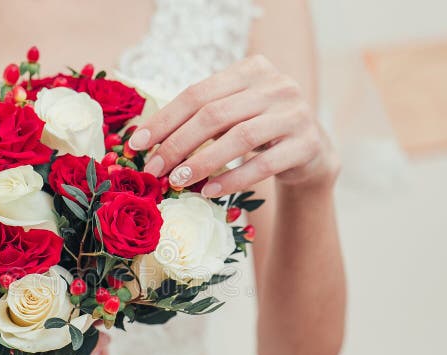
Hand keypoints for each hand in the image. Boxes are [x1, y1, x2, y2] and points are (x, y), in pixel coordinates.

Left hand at [128, 55, 339, 195]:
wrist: (311, 154)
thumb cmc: (258, 133)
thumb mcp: (231, 116)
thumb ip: (198, 120)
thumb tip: (145, 142)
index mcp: (251, 70)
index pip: (196, 93)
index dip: (164, 120)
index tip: (136, 144)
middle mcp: (276, 85)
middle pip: (214, 114)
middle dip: (177, 144)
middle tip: (154, 168)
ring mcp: (295, 113)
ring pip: (238, 137)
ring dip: (202, 162)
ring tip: (177, 181)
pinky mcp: (307, 144)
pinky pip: (263, 164)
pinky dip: (232, 179)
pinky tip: (209, 192)